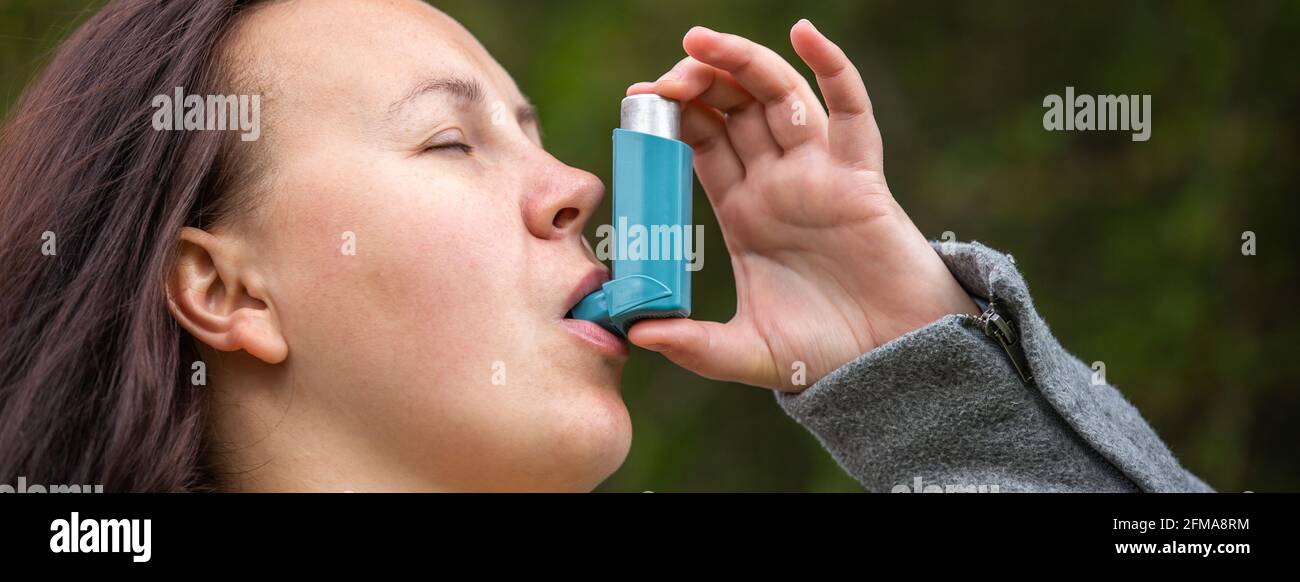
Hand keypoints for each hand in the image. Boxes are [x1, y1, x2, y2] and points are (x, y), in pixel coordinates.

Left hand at [624, 20, 979, 391]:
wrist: (890, 364)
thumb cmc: (824, 353)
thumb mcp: (745, 352)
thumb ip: (692, 345)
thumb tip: (633, 333)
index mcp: (743, 211)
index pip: (701, 143)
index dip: (670, 117)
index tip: (636, 102)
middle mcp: (778, 182)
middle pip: (733, 109)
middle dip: (698, 82)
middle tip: (664, 78)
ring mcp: (819, 174)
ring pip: (778, 97)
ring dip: (742, 64)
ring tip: (700, 44)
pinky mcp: (861, 177)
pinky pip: (850, 112)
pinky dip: (833, 68)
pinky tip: (805, 34)